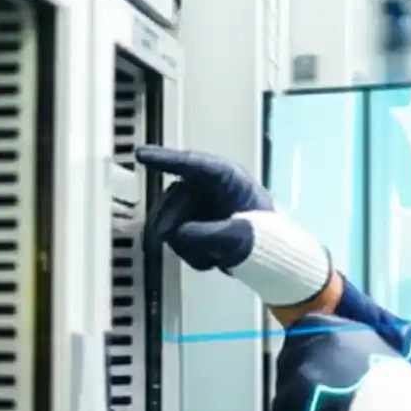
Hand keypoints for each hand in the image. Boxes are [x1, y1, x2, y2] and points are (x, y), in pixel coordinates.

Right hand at [135, 144, 333, 307]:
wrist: (269, 256)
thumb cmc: (265, 237)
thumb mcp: (240, 237)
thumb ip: (208, 233)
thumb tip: (179, 233)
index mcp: (228, 178)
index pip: (192, 164)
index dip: (165, 159)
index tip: (142, 155)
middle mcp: (208, 188)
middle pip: (173, 197)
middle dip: (175, 221)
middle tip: (180, 237)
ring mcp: (197, 205)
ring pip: (169, 220)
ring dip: (187, 243)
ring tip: (211, 253)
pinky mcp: (190, 223)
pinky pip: (175, 238)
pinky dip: (190, 253)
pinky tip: (210, 256)